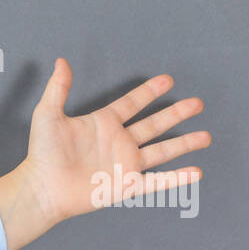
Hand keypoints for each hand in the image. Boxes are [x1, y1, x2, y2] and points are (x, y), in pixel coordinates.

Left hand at [0, 58, 211, 249]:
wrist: (42, 187)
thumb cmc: (42, 154)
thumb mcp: (48, 115)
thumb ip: (58, 88)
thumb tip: (61, 61)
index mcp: (104, 124)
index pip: (132, 104)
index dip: (149, 92)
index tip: (168, 80)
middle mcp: (119, 142)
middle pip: (154, 125)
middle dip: (176, 114)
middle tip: (197, 103)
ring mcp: (124, 164)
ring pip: (162, 151)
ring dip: (184, 143)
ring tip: (206, 136)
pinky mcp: (126, 185)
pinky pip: (157, 182)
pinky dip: (177, 178)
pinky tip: (196, 172)